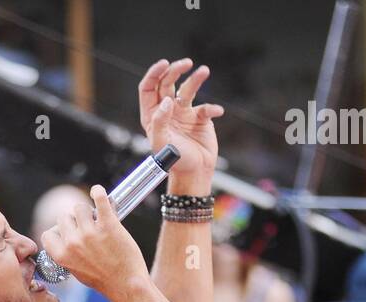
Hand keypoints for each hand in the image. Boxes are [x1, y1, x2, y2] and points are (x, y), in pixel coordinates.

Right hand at [40, 184, 150, 298]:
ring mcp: (90, 232)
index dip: (58, 232)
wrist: (126, 285)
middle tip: (86, 227)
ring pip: (80, 208)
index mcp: (63, 256)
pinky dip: (98, 192)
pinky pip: (99, 198)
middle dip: (74, 221)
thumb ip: (70, 255)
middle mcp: (73, 243)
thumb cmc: (104, 281)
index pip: (48, 235)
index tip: (66, 233)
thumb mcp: (78, 272)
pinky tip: (97, 193)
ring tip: (96, 218)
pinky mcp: (108, 224)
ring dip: (87, 211)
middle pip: (64, 218)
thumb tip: (69, 237)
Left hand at [138, 58, 223, 194]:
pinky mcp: (200, 118)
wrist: (194, 173)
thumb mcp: (160, 143)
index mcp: (153, 115)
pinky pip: (206, 107)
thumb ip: (159, 121)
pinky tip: (216, 111)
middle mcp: (167, 111)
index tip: (164, 64)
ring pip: (187, 89)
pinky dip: (212, 108)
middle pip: (167, 83)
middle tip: (186, 64)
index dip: (154, 74)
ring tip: (204, 71)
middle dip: (175, 70)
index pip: (148, 88)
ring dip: (196, 79)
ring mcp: (184, 113)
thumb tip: (166, 101)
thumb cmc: (174, 162)